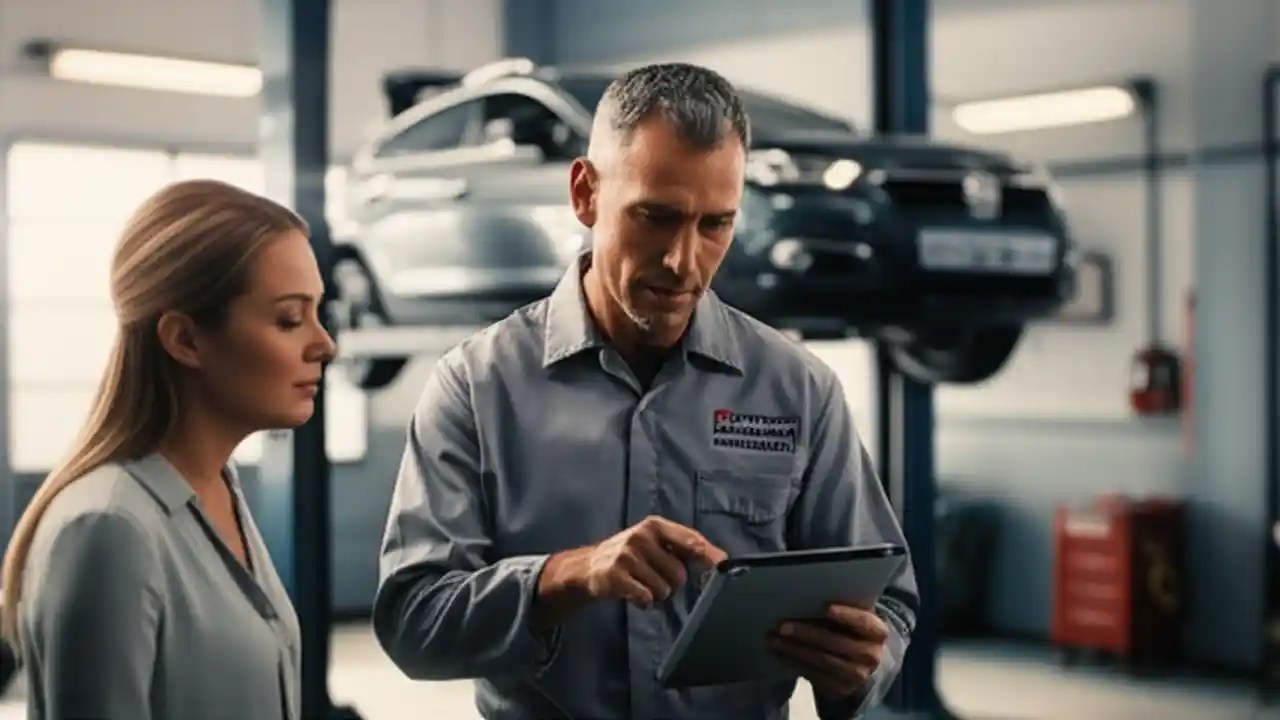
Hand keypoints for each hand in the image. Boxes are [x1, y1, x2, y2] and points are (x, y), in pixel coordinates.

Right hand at [535, 516, 726, 624]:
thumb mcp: (653, 542)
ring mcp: (626, 556)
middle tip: (654, 578)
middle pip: (679, 573)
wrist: (587, 567)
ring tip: (641, 584)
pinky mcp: (615, 576)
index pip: (690, 540)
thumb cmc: (630, 556)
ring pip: (664, 589)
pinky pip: (646, 598)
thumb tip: (721, 558)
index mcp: (654, 526)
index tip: (725, 564)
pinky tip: (634, 595)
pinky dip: (644, 602)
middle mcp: (641, 536)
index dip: (709, 554)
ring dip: (657, 594)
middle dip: (672, 583)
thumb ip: (683, 547)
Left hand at [768, 604, 888, 699]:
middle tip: (782, 626)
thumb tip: (807, 594)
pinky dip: (793, 662)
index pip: (864, 622)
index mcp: (878, 632)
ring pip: (821, 661)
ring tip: (773, 639)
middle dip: (806, 634)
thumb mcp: (854, 616)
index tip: (826, 607)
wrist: (860, 662)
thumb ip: (841, 607)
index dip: (847, 615)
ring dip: (794, 650)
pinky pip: (813, 675)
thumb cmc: (851, 629)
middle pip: (836, 643)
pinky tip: (779, 652)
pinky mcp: (839, 689)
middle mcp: (871, 656)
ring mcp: (856, 676)